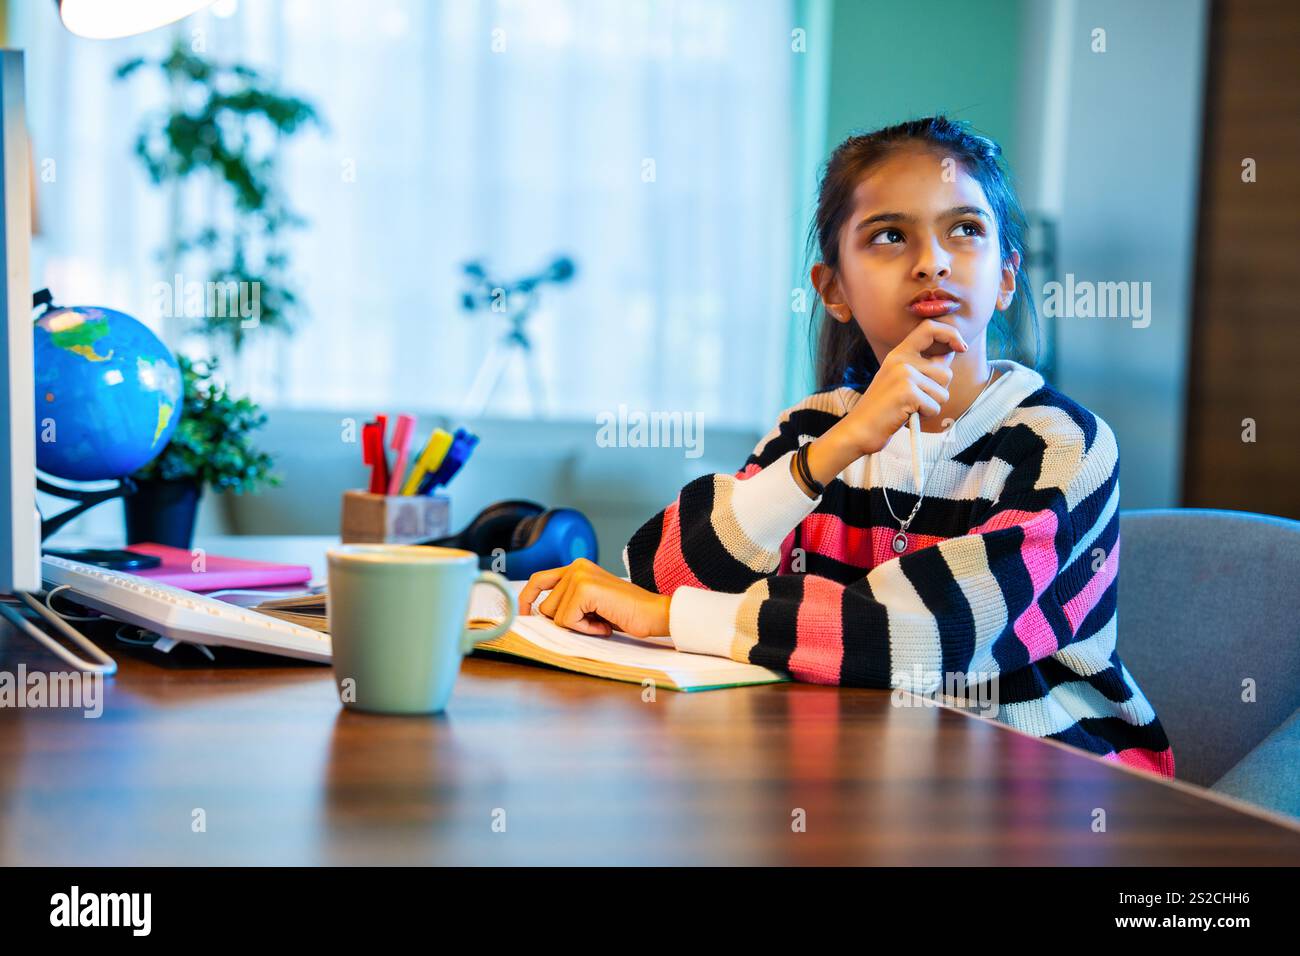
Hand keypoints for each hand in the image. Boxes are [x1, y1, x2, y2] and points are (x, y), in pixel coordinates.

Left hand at [517, 557, 671, 637]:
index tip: (524, 616)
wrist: (654, 614)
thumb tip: (538, 615)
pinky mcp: (584, 589)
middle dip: (566, 621)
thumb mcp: (591, 605)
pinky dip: (585, 628)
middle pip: (545, 606)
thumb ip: (568, 602)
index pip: (539, 580)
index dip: (527, 599)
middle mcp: (576, 567)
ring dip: (577, 626)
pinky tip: (605, 623)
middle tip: (596, 620)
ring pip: (554, 615)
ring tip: (602, 620)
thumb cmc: (626, 613)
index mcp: (577, 567)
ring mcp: (579, 576)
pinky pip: (567, 620)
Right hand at [837, 318, 967, 454]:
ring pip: (943, 392)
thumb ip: (924, 366)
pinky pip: (935, 406)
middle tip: (916, 400)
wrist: (858, 429)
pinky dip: (925, 416)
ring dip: (931, 405)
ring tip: (909, 407)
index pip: (929, 328)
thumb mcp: (900, 379)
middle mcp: (901, 360)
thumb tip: (951, 352)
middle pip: (945, 372)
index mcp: (898, 353)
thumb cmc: (883, 409)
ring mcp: (904, 375)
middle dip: (938, 392)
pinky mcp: (908, 392)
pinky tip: (907, 415)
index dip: (950, 333)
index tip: (960, 346)